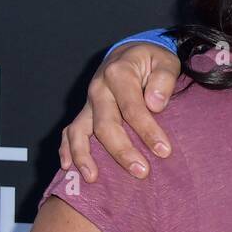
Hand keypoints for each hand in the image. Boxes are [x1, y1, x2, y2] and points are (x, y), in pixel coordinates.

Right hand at [59, 43, 180, 180]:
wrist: (131, 53)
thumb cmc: (152, 60)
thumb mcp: (165, 61)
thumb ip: (163, 80)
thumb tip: (155, 104)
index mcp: (119, 73)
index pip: (132, 108)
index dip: (148, 130)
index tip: (164, 151)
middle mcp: (99, 89)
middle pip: (106, 124)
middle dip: (122, 151)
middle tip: (141, 172)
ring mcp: (89, 102)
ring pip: (79, 131)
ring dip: (84, 156)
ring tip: (93, 178)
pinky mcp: (85, 112)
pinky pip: (69, 131)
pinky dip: (66, 149)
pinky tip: (68, 168)